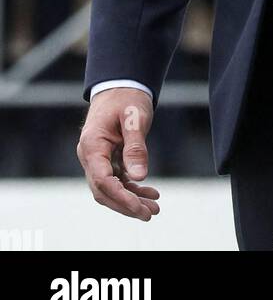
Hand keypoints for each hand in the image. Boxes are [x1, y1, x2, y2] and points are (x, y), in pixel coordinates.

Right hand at [77, 89, 159, 220]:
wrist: (121, 85)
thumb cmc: (126, 98)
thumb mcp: (134, 118)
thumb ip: (136, 147)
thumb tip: (140, 176)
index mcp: (92, 145)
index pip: (102, 180)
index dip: (120, 196)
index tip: (139, 207)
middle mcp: (90, 156)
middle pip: (104, 191)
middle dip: (126, 205)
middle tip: (150, 214)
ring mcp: (98, 159)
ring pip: (111, 189)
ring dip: (131, 200)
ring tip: (154, 208)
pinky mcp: (108, 160)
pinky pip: (118, 180)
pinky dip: (132, 189)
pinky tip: (151, 193)